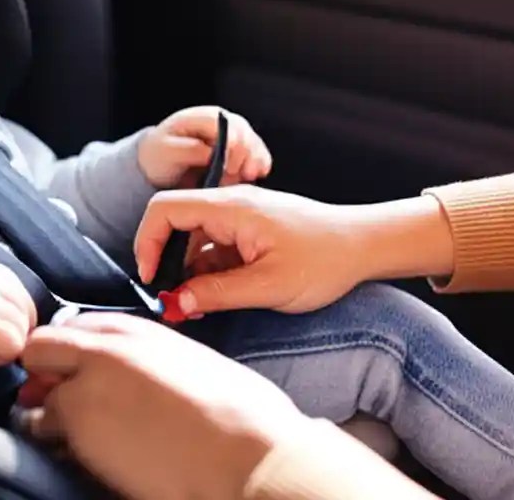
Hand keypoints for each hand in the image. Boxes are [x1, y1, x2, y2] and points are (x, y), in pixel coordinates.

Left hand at [17, 312, 310, 499]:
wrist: (244, 455)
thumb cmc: (243, 418)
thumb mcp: (198, 367)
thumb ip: (160, 363)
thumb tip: (156, 382)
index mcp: (138, 331)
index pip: (76, 327)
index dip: (74, 353)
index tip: (78, 372)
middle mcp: (104, 347)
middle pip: (41, 347)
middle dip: (44, 374)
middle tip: (59, 401)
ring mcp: (82, 383)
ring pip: (35, 393)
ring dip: (46, 413)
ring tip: (68, 436)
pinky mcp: (72, 421)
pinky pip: (39, 430)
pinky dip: (49, 442)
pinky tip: (74, 455)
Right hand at [133, 186, 455, 318]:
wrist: (366, 246)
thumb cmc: (325, 259)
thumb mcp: (269, 286)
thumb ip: (217, 294)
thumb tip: (176, 302)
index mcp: (230, 208)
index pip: (164, 210)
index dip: (147, 242)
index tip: (150, 277)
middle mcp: (230, 206)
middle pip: (175, 225)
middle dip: (167, 264)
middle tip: (172, 301)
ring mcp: (239, 219)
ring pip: (194, 242)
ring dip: (189, 273)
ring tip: (197, 307)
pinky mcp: (249, 233)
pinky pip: (215, 250)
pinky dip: (208, 274)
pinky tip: (217, 298)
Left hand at [136, 107, 271, 188]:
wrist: (160, 163)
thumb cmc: (160, 155)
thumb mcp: (167, 152)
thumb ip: (188, 150)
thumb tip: (211, 153)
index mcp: (203, 117)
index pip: (226, 125)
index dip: (232, 146)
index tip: (229, 167)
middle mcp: (222, 121)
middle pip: (244, 133)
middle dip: (245, 156)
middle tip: (237, 177)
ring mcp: (233, 133)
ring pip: (253, 142)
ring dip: (254, 161)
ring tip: (247, 178)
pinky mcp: (239, 148)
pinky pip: (256, 152)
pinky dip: (260, 163)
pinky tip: (258, 174)